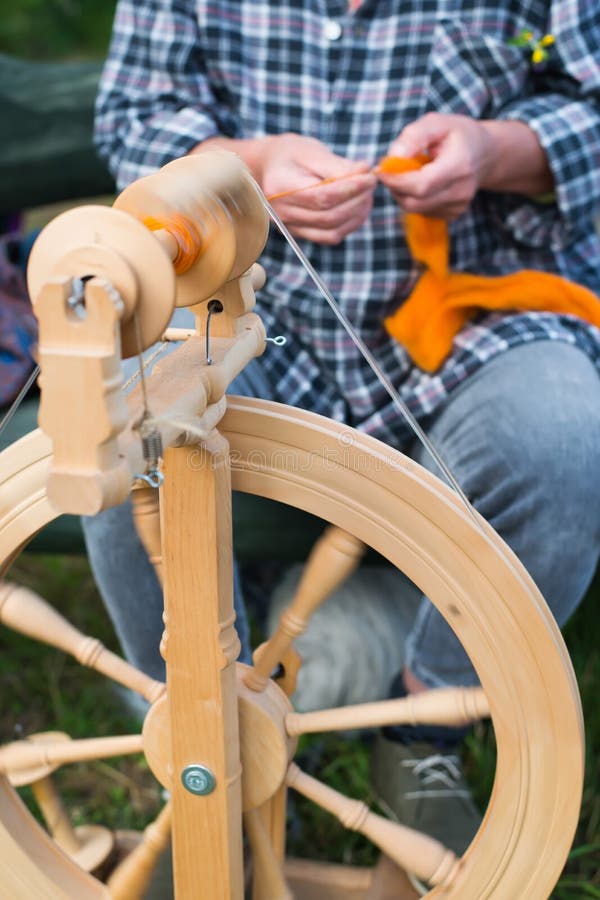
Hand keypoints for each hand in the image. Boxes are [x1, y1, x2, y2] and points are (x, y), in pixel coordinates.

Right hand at [254, 133, 375, 243]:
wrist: (270, 168)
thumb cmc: (291, 155)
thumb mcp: (312, 151)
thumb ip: (338, 165)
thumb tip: (365, 173)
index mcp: (280, 187)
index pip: (322, 196)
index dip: (351, 188)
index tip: (370, 176)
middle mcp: (282, 212)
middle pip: (329, 216)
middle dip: (357, 200)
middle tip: (371, 183)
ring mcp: (291, 227)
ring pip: (332, 230)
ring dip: (356, 214)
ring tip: (366, 194)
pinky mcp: (302, 234)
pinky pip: (330, 237)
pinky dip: (349, 224)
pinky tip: (357, 208)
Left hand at [377, 113, 495, 219]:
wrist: (484, 153)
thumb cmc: (457, 135)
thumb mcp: (437, 123)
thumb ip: (414, 136)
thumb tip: (394, 157)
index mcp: (460, 165)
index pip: (421, 185)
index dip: (396, 181)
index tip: (380, 170)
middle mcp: (462, 190)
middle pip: (415, 201)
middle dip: (395, 187)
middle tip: (390, 171)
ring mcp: (459, 206)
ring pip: (416, 209)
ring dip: (402, 193)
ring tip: (408, 173)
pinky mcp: (453, 214)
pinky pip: (423, 212)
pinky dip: (414, 199)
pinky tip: (420, 183)